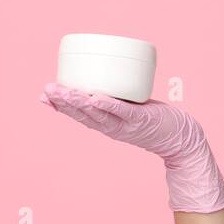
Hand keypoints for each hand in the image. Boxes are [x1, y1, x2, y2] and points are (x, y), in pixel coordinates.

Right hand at [38, 83, 223, 212]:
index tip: (43, 96)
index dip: (60, 107)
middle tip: (47, 89)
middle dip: (64, 102)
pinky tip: (96, 97)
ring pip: (98, 113)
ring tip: (64, 91)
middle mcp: (112, 127)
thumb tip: (98, 84)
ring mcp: (125, 124)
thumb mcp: (127, 112)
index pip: (78, 116)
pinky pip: (123, 112)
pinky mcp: (141, 120)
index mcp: (106, 124)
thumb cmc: (152, 121)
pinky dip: (109, 105)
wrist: (180, 138)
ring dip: (80, 102)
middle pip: (83, 115)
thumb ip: (113, 102)